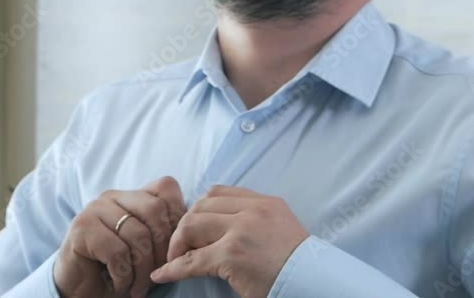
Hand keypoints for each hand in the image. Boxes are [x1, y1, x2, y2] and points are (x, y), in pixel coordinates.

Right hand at [53, 176, 186, 297]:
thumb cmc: (119, 267)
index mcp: (133, 194)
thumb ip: (165, 231)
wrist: (79, 287)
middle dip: (163, 248)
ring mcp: (94, 210)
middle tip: (160, 274)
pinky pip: (116, 252)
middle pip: (155, 210)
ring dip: (143, 269)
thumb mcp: (148, 245)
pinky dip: (124, 275)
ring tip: (140, 288)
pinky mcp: (81, 229)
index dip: (178, 218)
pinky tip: (120, 285)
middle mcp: (113, 196)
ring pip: (137, 234)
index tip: (175, 250)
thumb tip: (192, 235)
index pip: (167, 188)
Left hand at [150, 185, 308, 297]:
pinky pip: (191, 260)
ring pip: (191, 225)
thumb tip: (220, 226)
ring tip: (176, 260)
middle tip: (181, 247)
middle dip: (184, 226)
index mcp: (265, 202)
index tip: (194, 226)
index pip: (219, 192)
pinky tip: (162, 275)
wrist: (311, 281)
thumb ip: (255, 219)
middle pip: (201, 205)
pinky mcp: (232, 255)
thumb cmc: (295, 263)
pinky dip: (172, 268)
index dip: (200, 208)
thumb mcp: (280, 227)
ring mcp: (241, 231)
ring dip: (177, 244)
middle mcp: (253, 210)